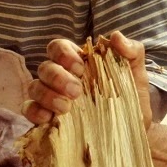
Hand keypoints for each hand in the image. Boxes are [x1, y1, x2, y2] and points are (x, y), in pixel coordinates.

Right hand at [23, 31, 152, 127]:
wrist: (134, 130)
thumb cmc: (130, 98)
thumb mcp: (136, 73)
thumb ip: (131, 50)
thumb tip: (115, 37)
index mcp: (77, 61)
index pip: (58, 47)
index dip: (64, 54)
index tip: (81, 68)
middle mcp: (60, 77)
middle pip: (44, 67)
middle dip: (57, 77)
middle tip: (76, 91)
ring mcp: (50, 97)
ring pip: (34, 87)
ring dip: (47, 95)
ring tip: (66, 108)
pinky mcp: (46, 118)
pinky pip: (30, 110)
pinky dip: (35, 112)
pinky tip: (49, 118)